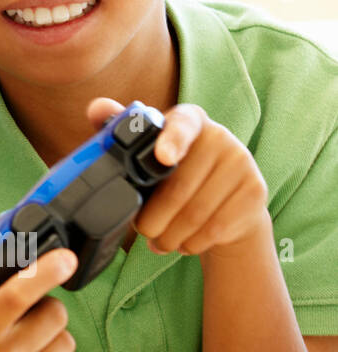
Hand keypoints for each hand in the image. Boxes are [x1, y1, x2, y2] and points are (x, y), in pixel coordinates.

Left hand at [86, 98, 271, 259]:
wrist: (228, 199)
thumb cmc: (175, 171)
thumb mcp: (148, 150)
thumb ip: (121, 129)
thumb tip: (95, 109)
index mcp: (190, 119)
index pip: (182, 124)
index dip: (172, 140)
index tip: (162, 158)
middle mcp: (221, 137)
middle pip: (180, 187)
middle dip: (154, 217)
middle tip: (142, 230)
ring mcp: (243, 163)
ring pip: (196, 214)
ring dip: (170, 236)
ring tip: (158, 240)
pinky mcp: (256, 193)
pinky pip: (216, 228)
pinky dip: (192, 243)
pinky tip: (182, 243)